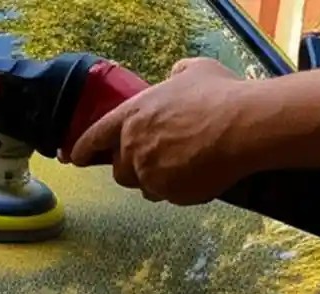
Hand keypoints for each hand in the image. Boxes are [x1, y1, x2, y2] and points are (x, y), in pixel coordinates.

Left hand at [67, 57, 258, 205]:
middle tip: (158, 160)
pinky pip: (169, 197)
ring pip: (145, 187)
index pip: (95, 137)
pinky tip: (200, 174)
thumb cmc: (220, 95)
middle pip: (120, 171)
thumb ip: (176, 74)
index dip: (84, 150)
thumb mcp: (194, 70)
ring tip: (183, 166)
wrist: (244, 126)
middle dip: (134, 169)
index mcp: (131, 116)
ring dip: (157, 181)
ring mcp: (150, 174)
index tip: (75, 158)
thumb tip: (176, 74)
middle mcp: (133, 148)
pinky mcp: (170, 194)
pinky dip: (181, 190)